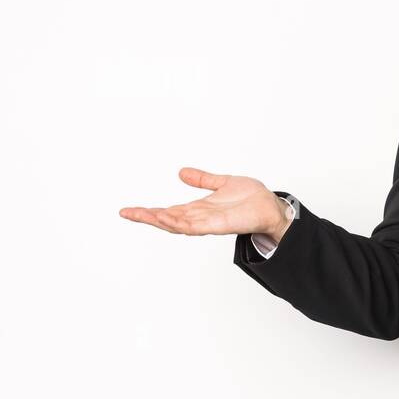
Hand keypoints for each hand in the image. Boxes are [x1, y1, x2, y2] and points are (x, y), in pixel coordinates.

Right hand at [119, 167, 291, 241]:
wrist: (271, 206)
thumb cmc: (252, 198)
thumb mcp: (222, 183)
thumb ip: (203, 179)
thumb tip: (181, 172)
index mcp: (199, 209)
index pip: (169, 211)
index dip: (149, 211)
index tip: (129, 210)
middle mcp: (200, 218)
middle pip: (168, 220)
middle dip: (147, 217)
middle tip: (126, 213)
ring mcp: (208, 223)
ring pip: (177, 224)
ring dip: (159, 220)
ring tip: (141, 214)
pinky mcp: (218, 225)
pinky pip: (195, 227)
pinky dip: (179, 223)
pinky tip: (166, 217)